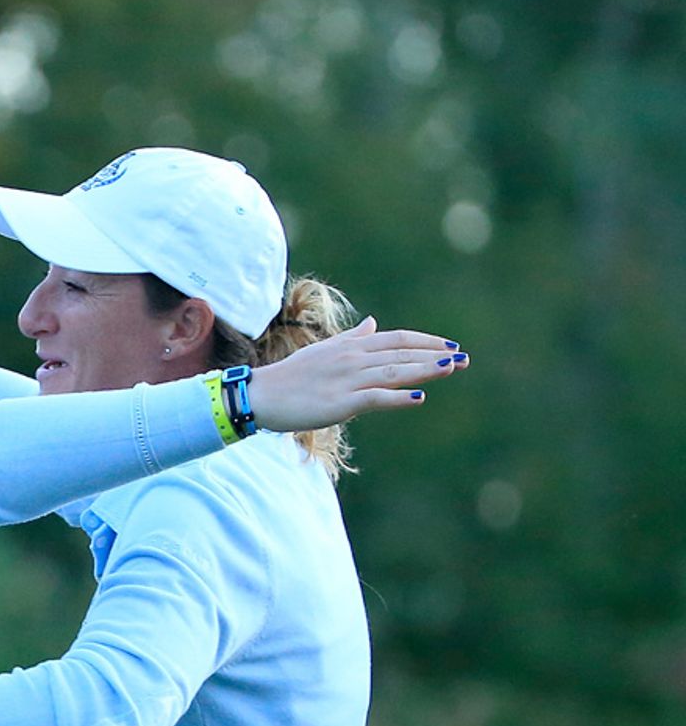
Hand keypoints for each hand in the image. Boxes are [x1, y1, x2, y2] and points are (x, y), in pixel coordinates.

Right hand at [248, 317, 467, 430]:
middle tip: (464, 359)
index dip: (425, 341)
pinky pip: (375, 398)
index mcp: (350, 347)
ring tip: (451, 368)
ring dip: (424, 370)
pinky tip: (419, 397)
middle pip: (401, 354)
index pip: (396, 339)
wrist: (262, 395)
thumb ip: (352, 337)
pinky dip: (398, 397)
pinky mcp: (340, 402)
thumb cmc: (291, 375)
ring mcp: (347, 380)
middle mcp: (352, 359)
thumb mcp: (324, 350)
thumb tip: (374, 322)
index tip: (450, 346)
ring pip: (393, 372)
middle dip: (434, 355)